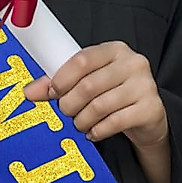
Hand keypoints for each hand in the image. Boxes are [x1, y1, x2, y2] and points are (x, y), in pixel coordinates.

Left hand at [25, 41, 169, 182]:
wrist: (148, 115)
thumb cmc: (114, 93)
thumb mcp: (89, 81)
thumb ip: (61, 83)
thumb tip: (30, 91)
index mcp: (115, 50)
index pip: (82, 60)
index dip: (62, 78)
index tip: (52, 92)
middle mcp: (133, 63)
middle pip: (88, 85)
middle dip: (70, 104)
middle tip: (66, 112)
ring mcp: (145, 85)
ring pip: (100, 106)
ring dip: (82, 120)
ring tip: (80, 123)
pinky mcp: (151, 108)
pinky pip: (115, 122)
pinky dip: (98, 130)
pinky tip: (94, 132)